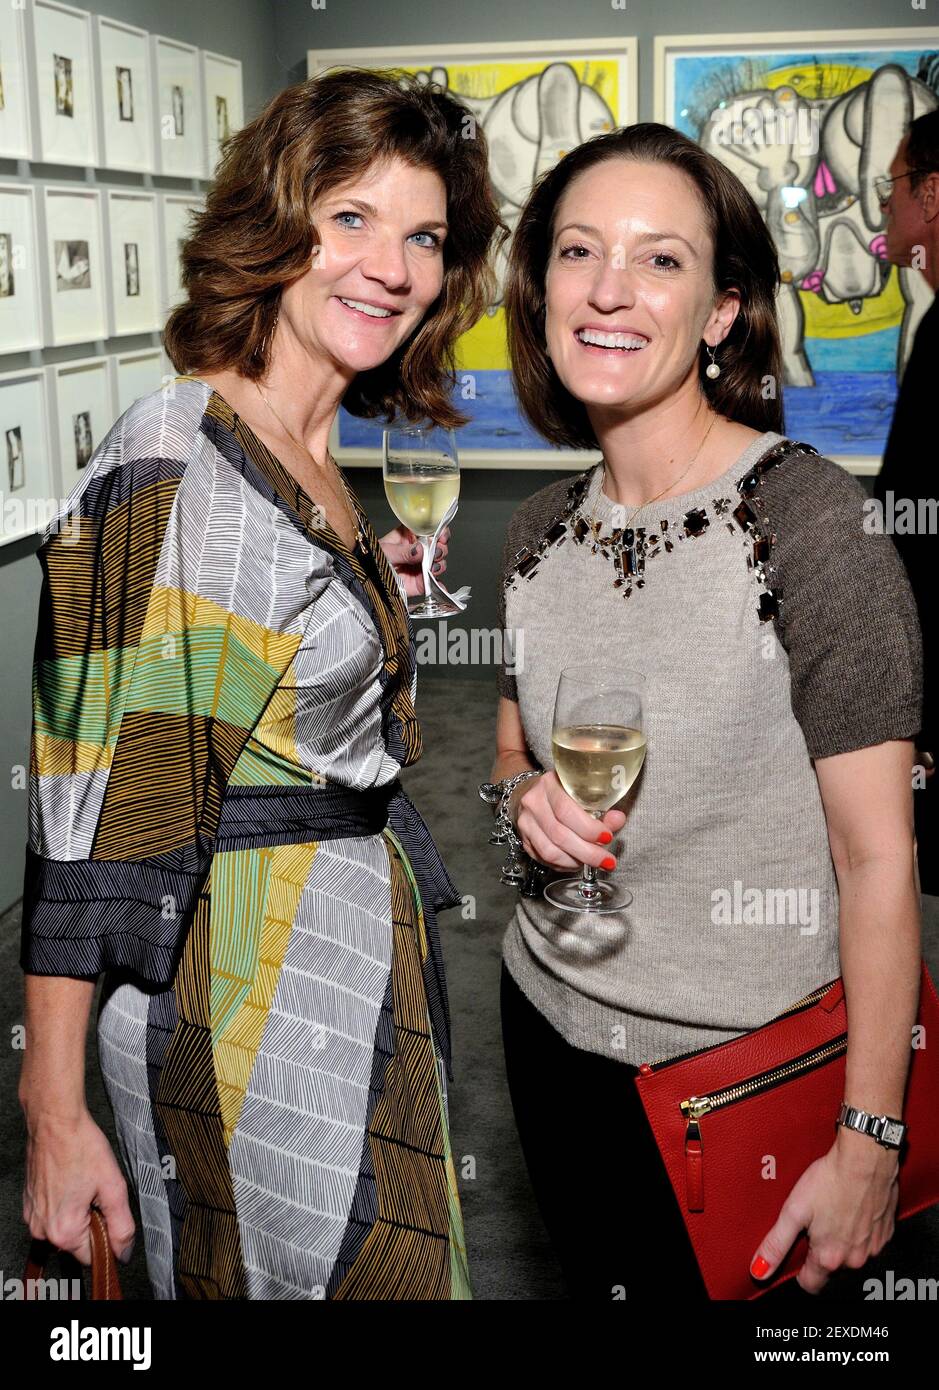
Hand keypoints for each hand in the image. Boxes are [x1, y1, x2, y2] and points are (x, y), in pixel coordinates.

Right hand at [23, 1107, 136, 1268]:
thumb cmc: (81, 1147)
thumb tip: (123, 1252)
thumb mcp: (113, 1187)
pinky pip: (52, 1214)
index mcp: (63, 1231)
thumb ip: (122, 1225)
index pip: (91, 1256)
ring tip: (83, 1184)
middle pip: (77, 1242)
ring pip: (65, 1227)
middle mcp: (42, 1229)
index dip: (107, 1236)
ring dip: (78, 1212)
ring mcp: (32, 1216)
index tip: (109, 1212)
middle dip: (92, 1222)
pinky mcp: (29, 1203)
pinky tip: (71, 1180)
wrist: (55, 1122)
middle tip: (96, 1192)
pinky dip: (64, 1203)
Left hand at [378, 525, 448, 597]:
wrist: (367, 580)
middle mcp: (418, 550)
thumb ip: (402, 551)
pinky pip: (433, 583)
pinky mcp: (421, 582)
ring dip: (439, 565)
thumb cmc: (372, 560)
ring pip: (439, 563)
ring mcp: (421, 566)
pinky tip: (438, 584)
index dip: (438, 531)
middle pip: (438, 546)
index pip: (428, 529)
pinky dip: (438, 585)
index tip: (441, 536)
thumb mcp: (384, 552)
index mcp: (409, 536)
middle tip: (434, 553)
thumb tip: (420, 550)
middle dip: (440, 549)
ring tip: (431, 568)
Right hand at [511, 769, 627, 870]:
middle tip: (606, 860)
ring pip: (550, 851)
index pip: (566, 809)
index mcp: (550, 784)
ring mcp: (526, 821)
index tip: (607, 837)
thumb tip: (617, 819)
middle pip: (559, 834)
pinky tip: (576, 862)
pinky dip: (564, 864)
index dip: (588, 828)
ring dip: (576, 861)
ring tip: (593, 862)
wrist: (533, 793)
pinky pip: (544, 858)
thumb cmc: (564, 793)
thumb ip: (602, 808)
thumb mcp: (584, 793)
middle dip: (587, 852)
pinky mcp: (524, 839)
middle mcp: (534, 802)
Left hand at [749, 1130, 898, 1293]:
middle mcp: (855, 1259)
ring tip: (833, 1215)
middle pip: (833, 1270)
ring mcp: (874, 1247)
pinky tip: (852, 1210)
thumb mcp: (793, 1211)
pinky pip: (870, 1242)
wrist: (866, 1159)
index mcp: (829, 1257)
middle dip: (822, 1253)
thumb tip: (759, 1270)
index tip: (797, 1258)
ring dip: (842, 1243)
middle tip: (814, 1225)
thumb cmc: (829, 1180)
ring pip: (852, 1256)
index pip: (812, 1284)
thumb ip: (776, 1244)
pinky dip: (861, 1232)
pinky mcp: (887, 1233)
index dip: (801, 1274)